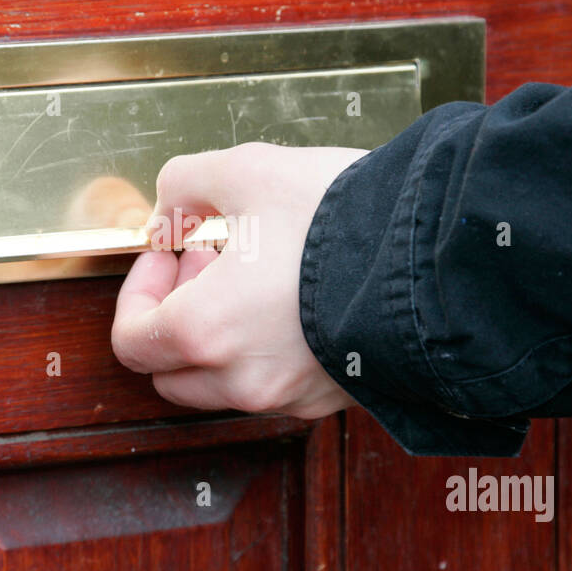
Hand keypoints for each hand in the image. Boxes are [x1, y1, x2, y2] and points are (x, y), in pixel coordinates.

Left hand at [111, 142, 366, 419]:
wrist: (440, 257)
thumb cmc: (343, 221)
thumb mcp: (248, 171)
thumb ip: (185, 184)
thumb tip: (169, 208)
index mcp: (205, 332)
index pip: (131, 340)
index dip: (138, 291)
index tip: (166, 254)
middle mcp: (242, 380)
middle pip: (169, 373)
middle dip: (175, 317)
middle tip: (206, 262)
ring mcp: (289, 397)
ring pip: (222, 385)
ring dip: (219, 337)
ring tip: (255, 276)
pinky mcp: (331, 399)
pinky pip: (275, 387)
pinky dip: (265, 352)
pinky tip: (293, 299)